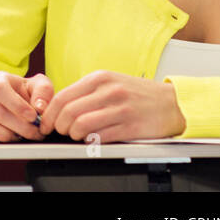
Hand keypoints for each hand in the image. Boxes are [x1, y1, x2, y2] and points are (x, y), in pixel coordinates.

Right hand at [0, 71, 53, 142]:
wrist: (7, 103)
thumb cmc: (22, 94)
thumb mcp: (37, 86)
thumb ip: (43, 91)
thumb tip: (39, 107)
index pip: (0, 88)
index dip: (17, 105)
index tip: (33, 117)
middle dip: (20, 127)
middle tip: (34, 133)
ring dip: (3, 135)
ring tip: (16, 136)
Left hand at [38, 70, 186, 141]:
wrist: (173, 102)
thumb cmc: (138, 94)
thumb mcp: (110, 82)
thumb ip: (86, 92)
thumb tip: (59, 106)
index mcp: (99, 78)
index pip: (62, 96)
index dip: (49, 113)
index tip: (46, 123)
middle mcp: (108, 91)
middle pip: (68, 112)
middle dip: (59, 126)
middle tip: (60, 132)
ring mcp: (120, 109)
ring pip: (81, 125)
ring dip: (73, 135)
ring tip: (77, 136)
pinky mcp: (130, 126)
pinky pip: (100, 137)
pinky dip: (91, 141)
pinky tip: (92, 139)